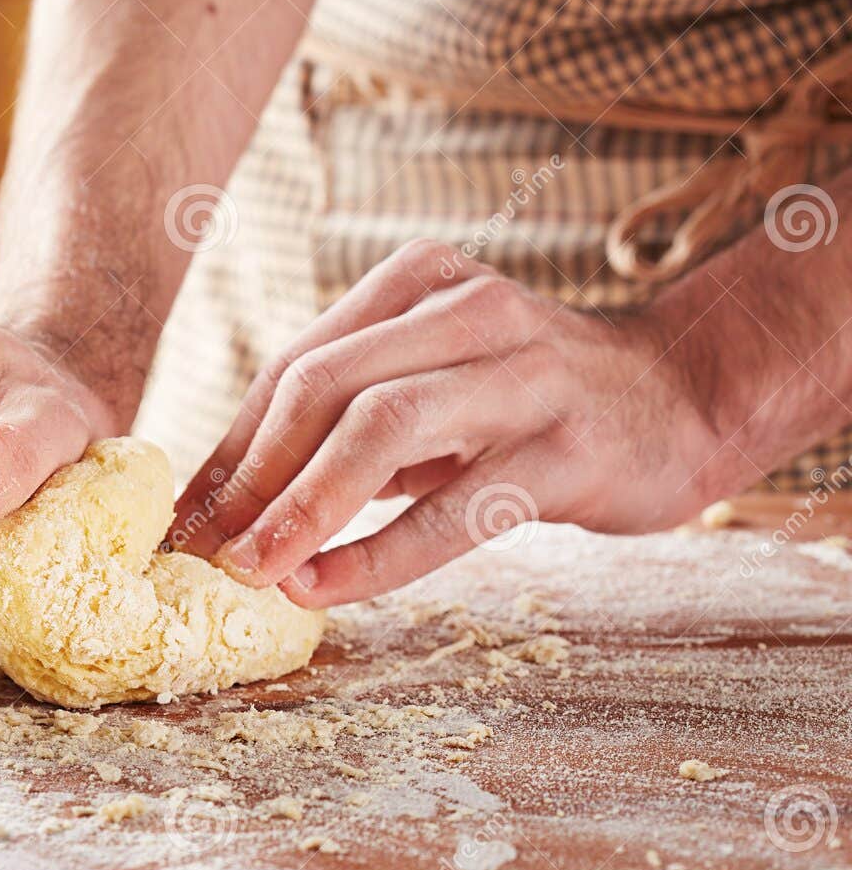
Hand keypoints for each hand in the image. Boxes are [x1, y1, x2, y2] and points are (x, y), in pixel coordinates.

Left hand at [172, 239, 728, 608]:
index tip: (184, 517)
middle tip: (204, 551)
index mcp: (418, 282)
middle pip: (322, 386)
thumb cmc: (527, 398)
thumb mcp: (432, 380)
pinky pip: (454, 508)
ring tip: (251, 570)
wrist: (684, 397)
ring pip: (380, 431)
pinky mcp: (567, 447)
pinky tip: (325, 587)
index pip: (297, 364)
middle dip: (250, 476)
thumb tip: (231, 498)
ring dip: (301, 507)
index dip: (231, 447)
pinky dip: (378, 553)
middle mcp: (468, 311)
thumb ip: (347, 418)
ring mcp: (523, 374)